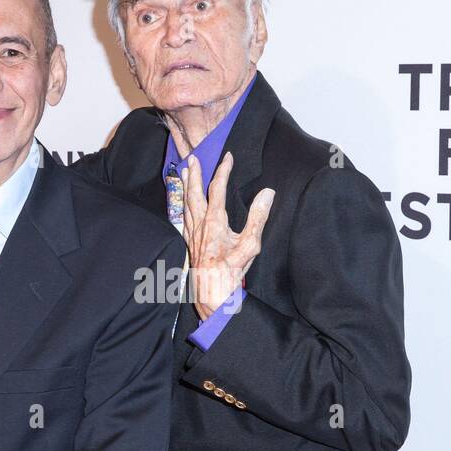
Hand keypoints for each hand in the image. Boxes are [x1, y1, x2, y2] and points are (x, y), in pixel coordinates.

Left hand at [182, 151, 274, 319]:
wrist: (211, 293)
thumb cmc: (231, 271)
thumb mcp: (250, 245)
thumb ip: (258, 217)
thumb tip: (267, 194)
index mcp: (214, 221)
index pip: (217, 188)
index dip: (223, 170)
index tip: (228, 156)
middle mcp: (200, 224)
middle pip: (194, 192)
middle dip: (194, 173)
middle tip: (193, 158)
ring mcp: (192, 233)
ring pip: (186, 203)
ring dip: (185, 186)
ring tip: (183, 173)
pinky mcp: (190, 243)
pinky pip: (184, 216)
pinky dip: (183, 204)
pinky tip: (184, 204)